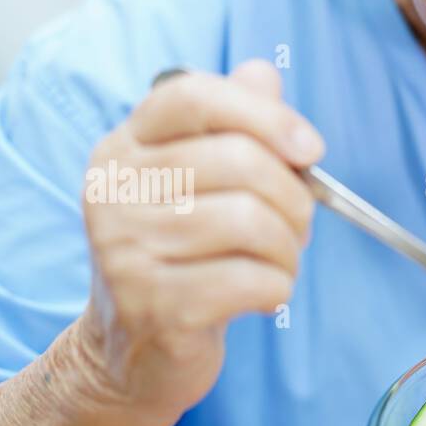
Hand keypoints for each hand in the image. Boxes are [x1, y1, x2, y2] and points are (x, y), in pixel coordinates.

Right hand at [74, 60, 323, 421]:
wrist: (132, 354)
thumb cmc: (179, 260)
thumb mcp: (197, 187)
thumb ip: (230, 126)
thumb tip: (264, 72)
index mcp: (124, 149)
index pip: (193, 96)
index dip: (265, 115)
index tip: (310, 150)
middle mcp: (115, 192)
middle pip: (240, 161)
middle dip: (294, 199)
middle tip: (298, 228)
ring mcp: (127, 250)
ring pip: (253, 223)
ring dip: (289, 250)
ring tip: (279, 264)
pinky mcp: (155, 306)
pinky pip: (252, 280)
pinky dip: (278, 289)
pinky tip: (264, 298)